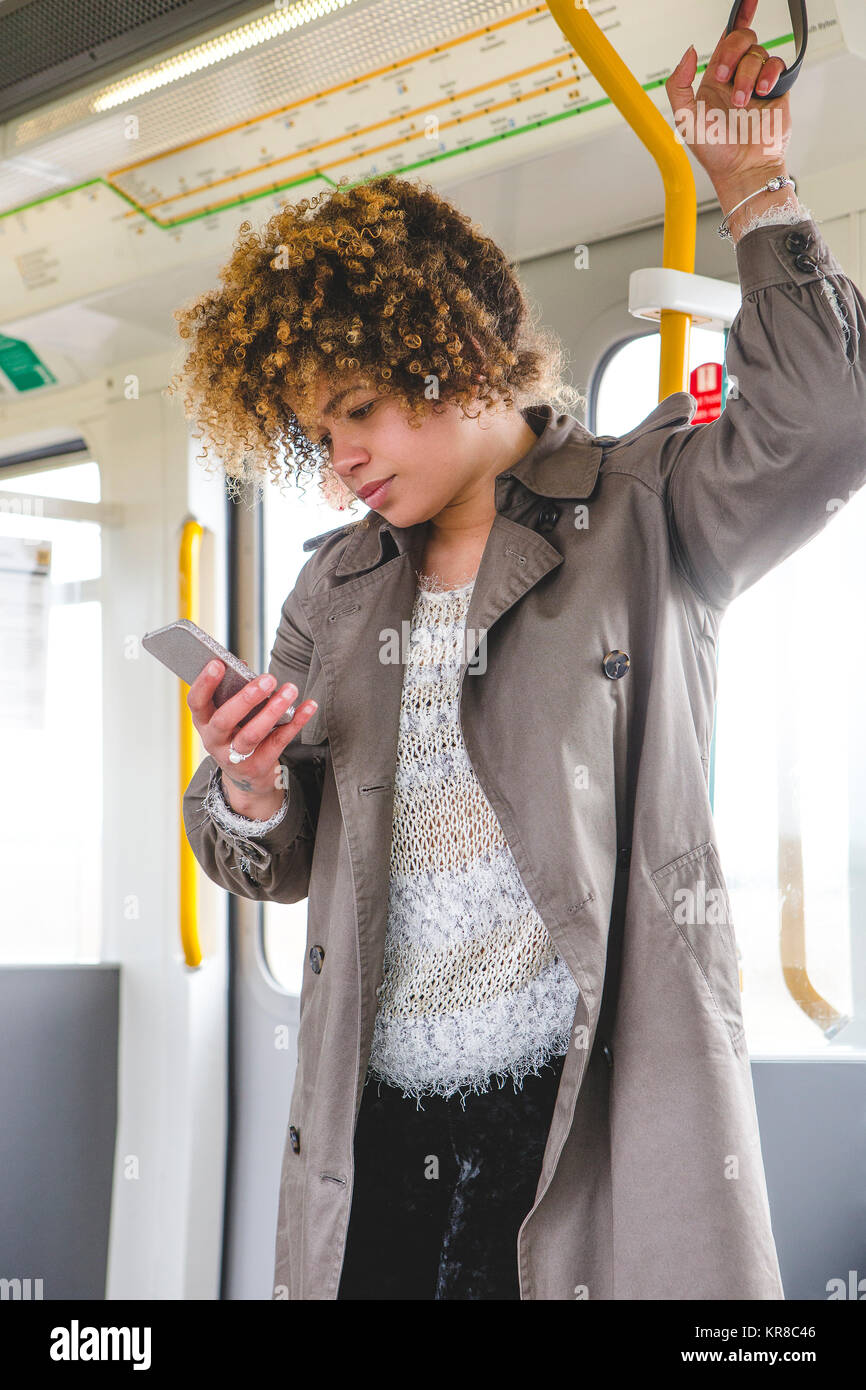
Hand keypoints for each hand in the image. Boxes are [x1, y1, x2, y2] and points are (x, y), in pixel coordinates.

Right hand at [188, 660, 317, 805]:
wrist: (245, 775)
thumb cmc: (236, 732)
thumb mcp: (227, 713)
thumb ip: (232, 690)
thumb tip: (242, 664)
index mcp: (203, 721)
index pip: (196, 702)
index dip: (204, 684)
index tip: (218, 664)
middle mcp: (214, 740)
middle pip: (224, 720)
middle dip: (246, 698)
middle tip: (268, 679)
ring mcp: (234, 756)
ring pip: (252, 734)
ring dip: (273, 710)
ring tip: (290, 690)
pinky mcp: (257, 765)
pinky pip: (278, 742)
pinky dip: (295, 722)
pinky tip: (308, 706)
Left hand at [665, 0, 791, 186]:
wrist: (744, 169)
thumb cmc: (715, 152)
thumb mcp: (684, 119)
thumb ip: (678, 84)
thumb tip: (689, 52)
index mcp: (714, 80)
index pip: (725, 41)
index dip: (737, 17)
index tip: (746, 0)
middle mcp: (737, 78)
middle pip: (741, 39)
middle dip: (732, 53)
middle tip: (724, 78)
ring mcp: (757, 83)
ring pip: (758, 53)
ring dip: (747, 76)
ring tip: (743, 102)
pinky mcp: (777, 89)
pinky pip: (777, 64)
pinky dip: (769, 74)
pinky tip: (762, 92)